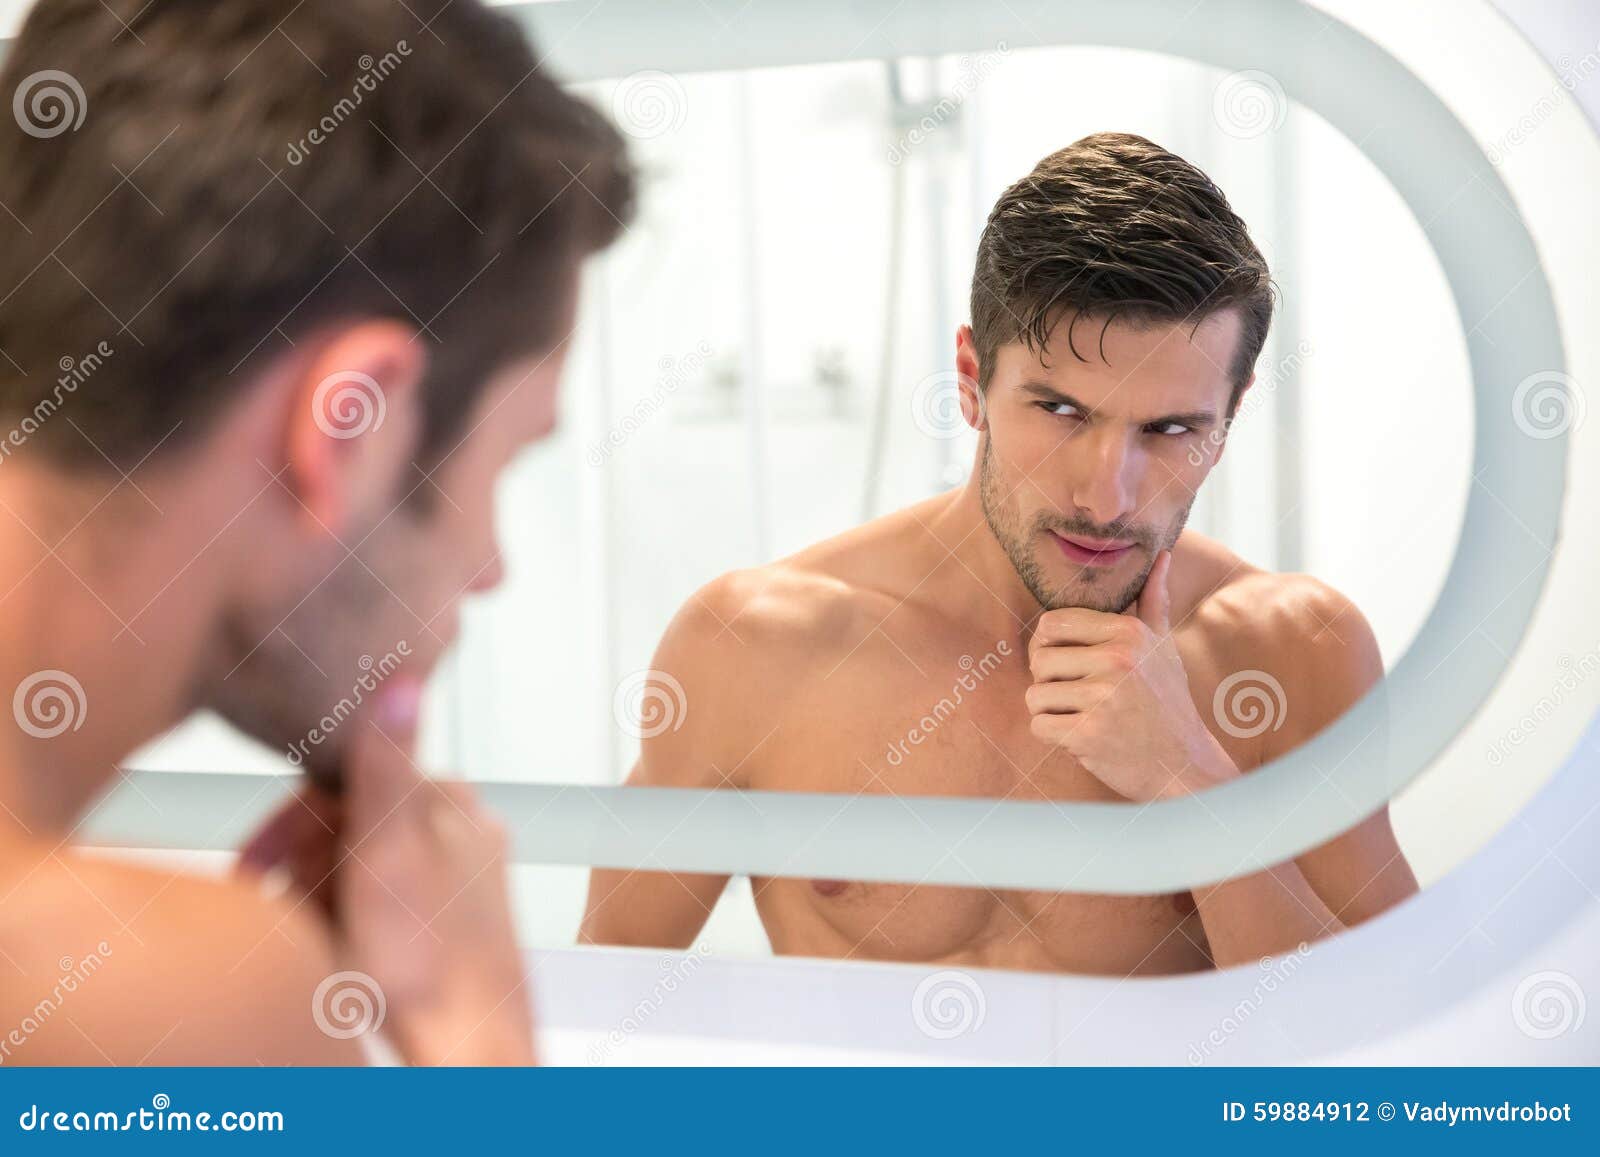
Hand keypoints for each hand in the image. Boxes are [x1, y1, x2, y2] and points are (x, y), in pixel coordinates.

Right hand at [238, 679, 534, 1065]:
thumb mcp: (389, 848)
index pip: (350, 785)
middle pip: (355, 827)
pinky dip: (347, 923)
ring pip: (365, 869)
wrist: (469, 1045)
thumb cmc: (426, 954)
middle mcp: (463, 832)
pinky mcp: (455, 925)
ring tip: (299, 936)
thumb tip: (405, 675)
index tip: (253, 867)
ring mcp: (461, 880)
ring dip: (317, 897)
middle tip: (268, 909)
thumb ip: (387, 763)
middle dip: (302, 865)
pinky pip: (386, 907)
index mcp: (448, 801)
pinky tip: (332, 952)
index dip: (291, 826)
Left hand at [1025, 550, 1237, 800]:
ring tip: (1084, 718)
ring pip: (1035, 695)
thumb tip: (1162, 554)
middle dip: (1049, 681)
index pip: (1050, 625)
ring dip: (1051, 712)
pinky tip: (1084, 738)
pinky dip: (1054, 737)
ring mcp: (1103, 697)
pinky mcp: (1090, 734)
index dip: (1049, 648)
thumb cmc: (1168, 704)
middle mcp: (1116, 659)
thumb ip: (1154, 601)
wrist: (1185, 767)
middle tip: (1078, 697)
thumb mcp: (1164, 648)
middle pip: (1038, 660)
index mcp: (1127, 632)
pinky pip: (1039, 726)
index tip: (1070, 667)